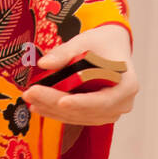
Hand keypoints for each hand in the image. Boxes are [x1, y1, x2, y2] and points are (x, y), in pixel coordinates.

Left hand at [21, 23, 137, 127]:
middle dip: (56, 103)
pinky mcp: (99, 114)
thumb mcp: (85, 41)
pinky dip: (57, 112)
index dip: (81, 103)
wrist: (113, 45)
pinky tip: (38, 105)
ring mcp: (112, 112)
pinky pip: (77, 116)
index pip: (103, 100)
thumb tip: (43, 63)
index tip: (60, 101)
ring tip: (30, 100)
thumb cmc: (102, 42)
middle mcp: (123, 103)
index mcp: (127, 84)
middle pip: (86, 110)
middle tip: (31, 94)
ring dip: (52, 110)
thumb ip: (65, 53)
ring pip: (79, 116)